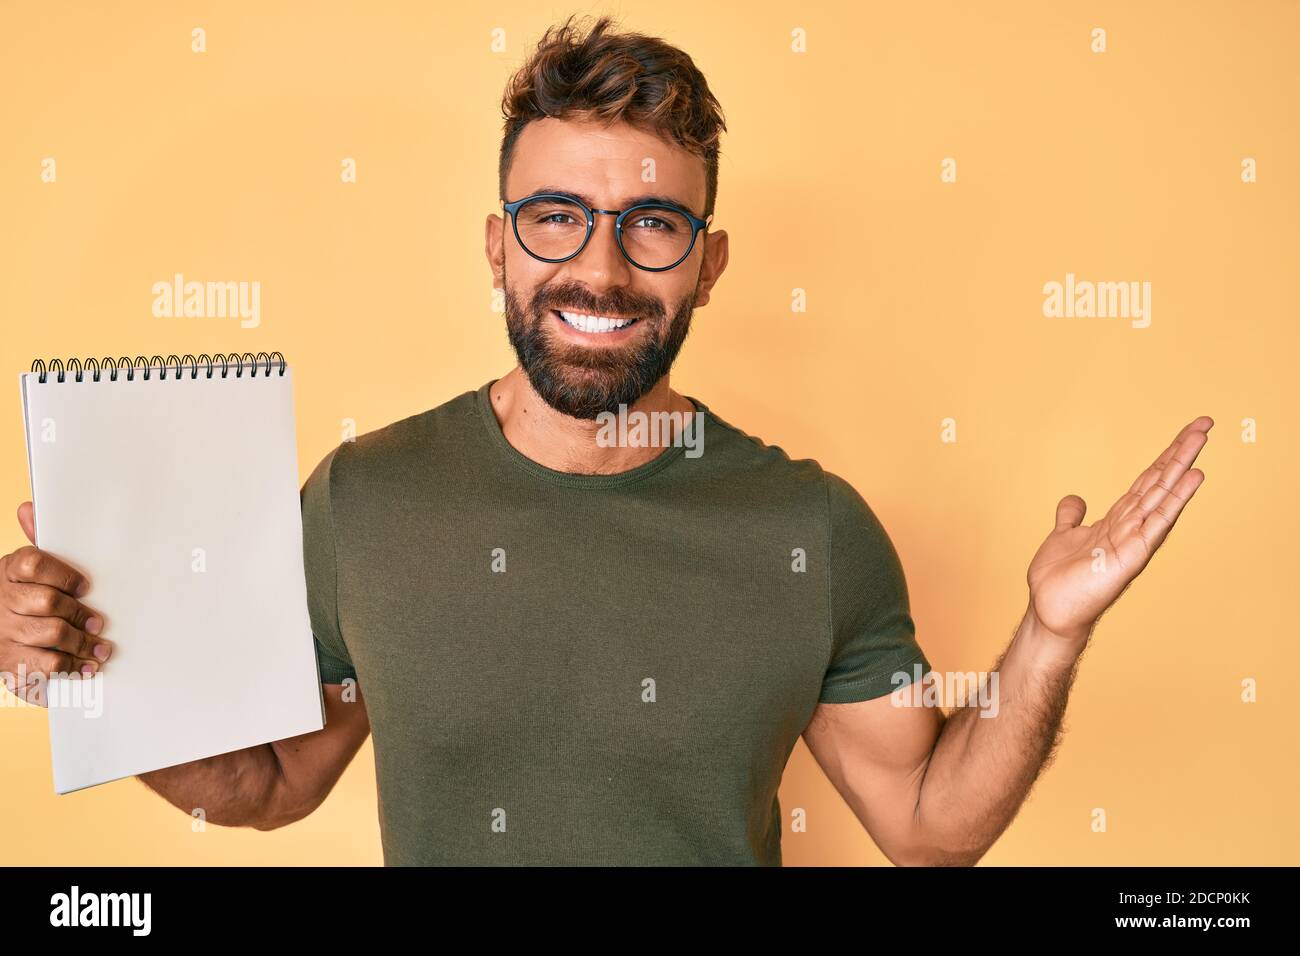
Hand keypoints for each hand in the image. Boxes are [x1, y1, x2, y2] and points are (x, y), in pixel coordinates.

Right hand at [0, 502, 112, 705]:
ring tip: (101, 649)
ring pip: (52, 634)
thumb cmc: (15, 597)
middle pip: (49, 601)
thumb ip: (34, 542)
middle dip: (80, 613)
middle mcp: (2, 601)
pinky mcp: (8, 662)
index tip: (86, 586)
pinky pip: (44, 665)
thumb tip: (29, 507)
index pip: (34, 564)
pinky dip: (69, 667)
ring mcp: (3, 632)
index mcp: (7, 572)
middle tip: (99, 623)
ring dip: (83, 642)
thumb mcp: (19, 571)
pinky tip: (85, 668)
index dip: (65, 575)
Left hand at [1026, 416, 1211, 645]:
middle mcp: (1131, 526)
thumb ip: (1072, 517)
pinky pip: (1157, 523)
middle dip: (1180, 452)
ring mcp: (1134, 540)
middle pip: (1159, 482)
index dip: (1165, 456)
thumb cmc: (1061, 580)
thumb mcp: (1063, 536)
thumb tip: (1075, 499)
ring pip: (1161, 496)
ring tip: (1201, 441)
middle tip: (1205, 423)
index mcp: (1118, 519)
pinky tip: (1192, 480)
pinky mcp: (1132, 556)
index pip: (1147, 481)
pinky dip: (1175, 500)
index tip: (1188, 432)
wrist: (1051, 610)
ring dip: (1181, 469)